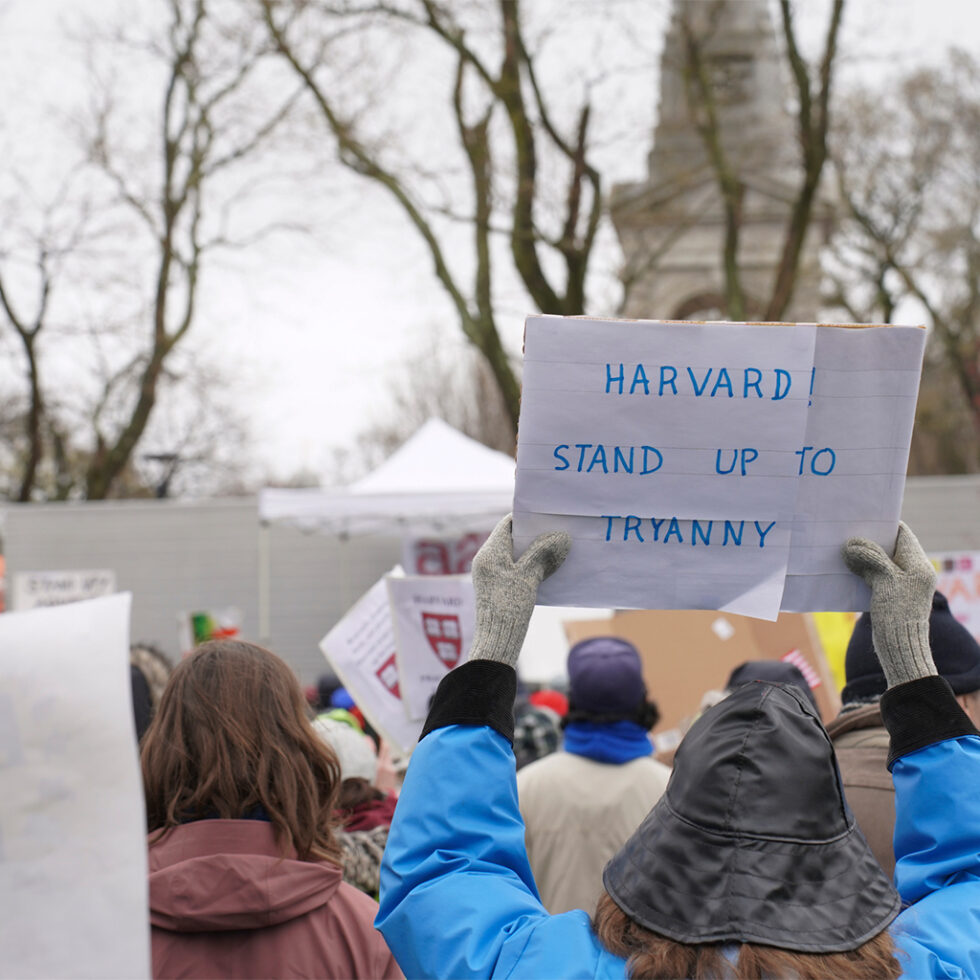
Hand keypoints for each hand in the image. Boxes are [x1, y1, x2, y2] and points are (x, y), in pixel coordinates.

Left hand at [468, 515, 570, 667]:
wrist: (497, 641)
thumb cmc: (509, 606)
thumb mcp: (529, 576)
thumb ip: (542, 553)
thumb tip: (561, 535)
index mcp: (489, 552)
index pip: (507, 524)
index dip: (527, 518)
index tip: (548, 515)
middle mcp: (487, 561)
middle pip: (513, 540)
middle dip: (535, 536)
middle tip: (559, 530)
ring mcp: (492, 576)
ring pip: (517, 556)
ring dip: (536, 552)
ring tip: (560, 548)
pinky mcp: (499, 589)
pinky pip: (517, 570)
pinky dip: (532, 567)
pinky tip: (550, 569)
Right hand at [842, 521, 936, 687]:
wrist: (900, 649)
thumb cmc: (898, 614)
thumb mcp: (884, 581)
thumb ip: (871, 559)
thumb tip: (851, 545)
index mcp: (919, 565)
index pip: (902, 534)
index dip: (883, 524)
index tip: (861, 518)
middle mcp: (913, 572)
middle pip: (889, 547)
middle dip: (868, 540)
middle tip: (846, 532)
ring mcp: (902, 585)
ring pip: (880, 562)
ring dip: (862, 556)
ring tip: (841, 548)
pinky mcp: (890, 596)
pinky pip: (874, 576)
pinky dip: (861, 570)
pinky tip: (845, 568)